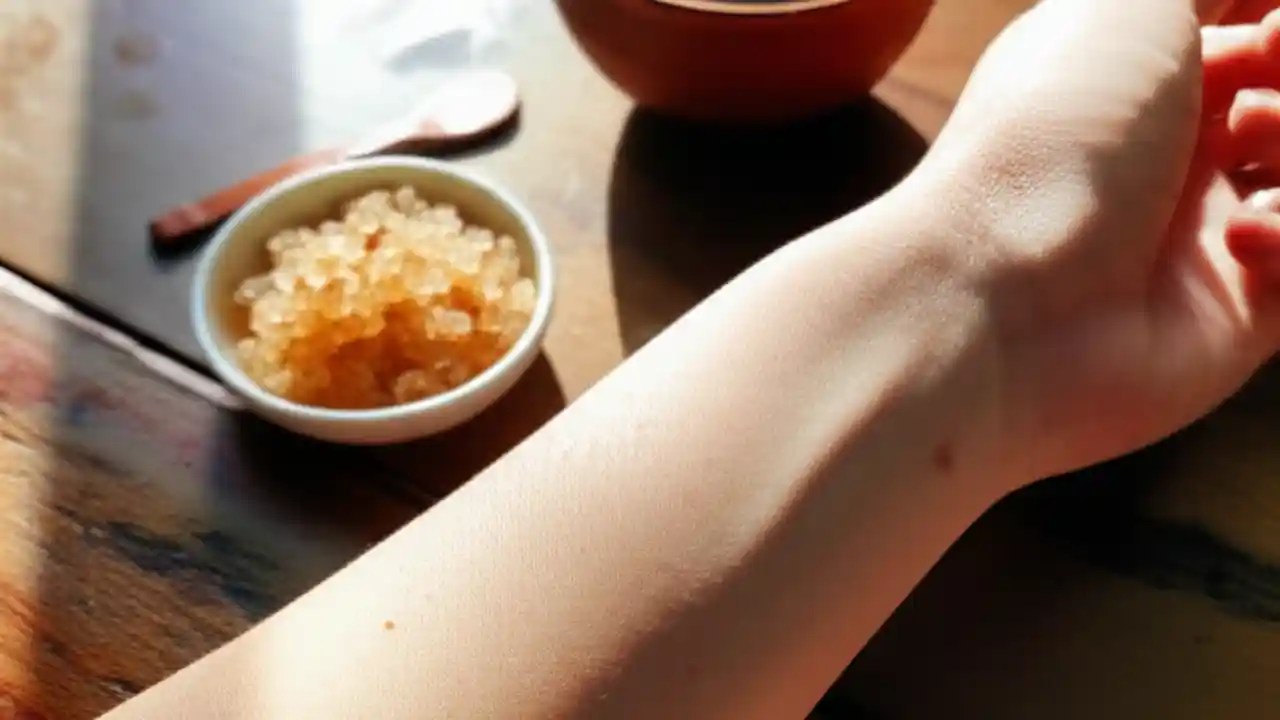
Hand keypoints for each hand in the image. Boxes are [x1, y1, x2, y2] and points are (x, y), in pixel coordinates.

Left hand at [910, 0, 1279, 481]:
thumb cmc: (1051, 131)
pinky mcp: (1228, 319)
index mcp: (1135, 84)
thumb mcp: (1125, 6)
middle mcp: (1169, 159)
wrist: (995, 294)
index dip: (1277, 31)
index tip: (1271, 29)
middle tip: (1253, 102)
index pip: (1251, 47)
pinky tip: (1242, 241)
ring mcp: (1198, 241)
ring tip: (1254, 143)